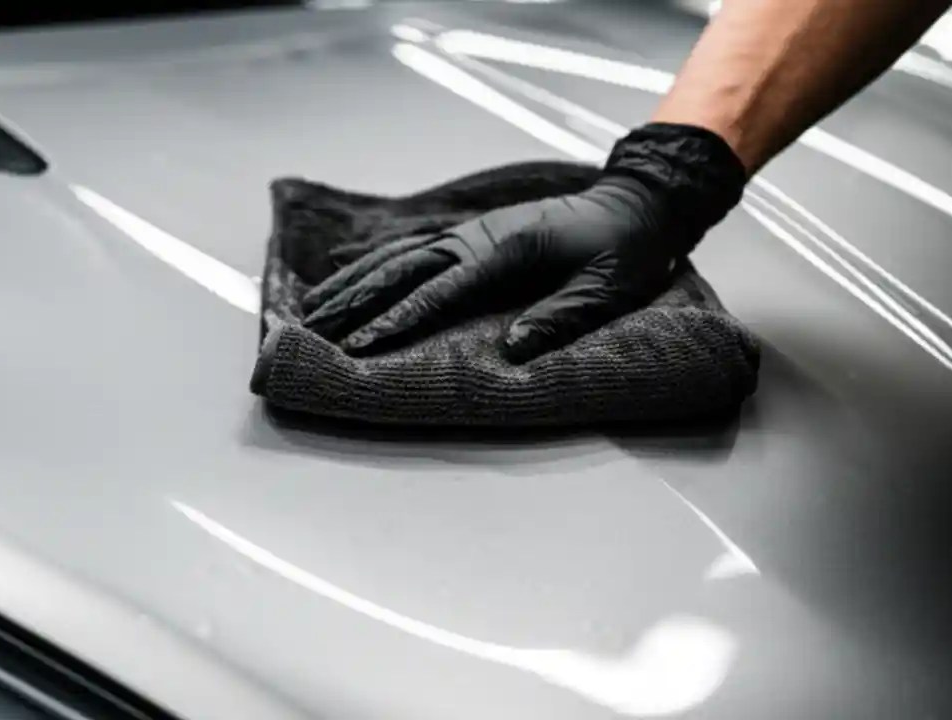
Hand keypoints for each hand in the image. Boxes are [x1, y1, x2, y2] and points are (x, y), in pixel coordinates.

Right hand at [302, 179, 673, 361]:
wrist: (637, 203)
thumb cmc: (627, 249)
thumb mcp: (607, 288)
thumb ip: (560, 316)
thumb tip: (511, 350)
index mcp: (507, 249)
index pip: (439, 291)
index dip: (397, 320)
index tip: (361, 344)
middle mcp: (479, 236)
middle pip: (402, 270)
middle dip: (355, 300)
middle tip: (313, 327)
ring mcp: (473, 231)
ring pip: (400, 256)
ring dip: (355, 281)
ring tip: (314, 305)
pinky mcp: (475, 233)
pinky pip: (415, 246)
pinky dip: (377, 259)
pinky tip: (348, 270)